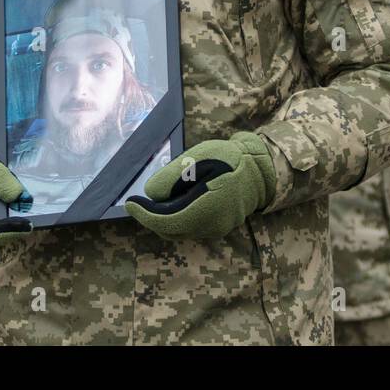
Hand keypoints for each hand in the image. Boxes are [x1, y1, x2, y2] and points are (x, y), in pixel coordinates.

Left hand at [125, 132, 276, 239]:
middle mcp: (211, 227)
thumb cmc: (228, 159)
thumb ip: (172, 177)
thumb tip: (151, 195)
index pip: (166, 222)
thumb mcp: (197, 158)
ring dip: (164, 218)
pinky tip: (176, 202)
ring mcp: (216, 230)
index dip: (144, 215)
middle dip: (151, 217)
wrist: (259, 169)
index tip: (131, 203)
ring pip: (179, 230)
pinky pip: (190, 228)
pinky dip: (177, 218)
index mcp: (206, 209)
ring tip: (158, 199)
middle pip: (170, 230)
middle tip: (140, 200)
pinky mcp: (219, 229)